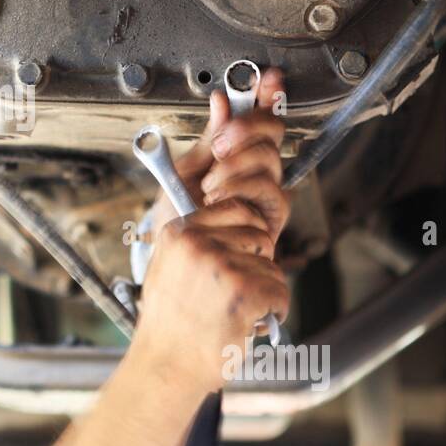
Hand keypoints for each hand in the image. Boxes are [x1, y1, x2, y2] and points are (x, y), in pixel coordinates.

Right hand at [135, 68, 291, 394]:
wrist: (167, 361)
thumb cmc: (172, 303)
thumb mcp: (175, 239)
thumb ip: (199, 177)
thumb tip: (221, 113)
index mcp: (178, 221)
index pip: (227, 169)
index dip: (255, 124)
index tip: (272, 84)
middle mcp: (194, 235)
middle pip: (256, 205)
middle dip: (253, 234)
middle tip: (229, 260)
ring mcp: (219, 260)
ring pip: (268, 244)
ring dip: (258, 272)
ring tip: (225, 293)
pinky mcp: (243, 287)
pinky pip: (278, 280)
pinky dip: (268, 303)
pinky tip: (240, 313)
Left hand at [150, 67, 289, 244]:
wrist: (174, 253)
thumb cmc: (179, 217)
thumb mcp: (184, 170)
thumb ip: (206, 138)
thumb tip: (221, 101)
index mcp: (236, 153)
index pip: (261, 118)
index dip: (268, 96)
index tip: (268, 78)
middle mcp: (256, 169)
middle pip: (272, 130)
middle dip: (244, 128)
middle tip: (218, 145)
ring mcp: (265, 191)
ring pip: (269, 159)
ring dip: (233, 166)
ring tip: (209, 184)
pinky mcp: (271, 216)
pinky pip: (271, 191)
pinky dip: (241, 189)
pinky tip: (220, 198)